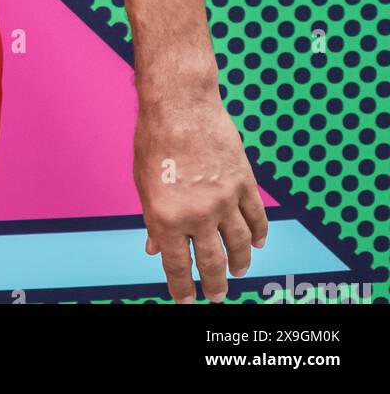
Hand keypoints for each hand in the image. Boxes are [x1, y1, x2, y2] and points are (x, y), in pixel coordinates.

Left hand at [134, 92, 267, 303]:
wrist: (180, 104)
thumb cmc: (154, 139)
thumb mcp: (143, 182)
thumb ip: (152, 218)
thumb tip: (155, 248)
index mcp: (166, 216)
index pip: (177, 264)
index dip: (181, 287)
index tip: (185, 300)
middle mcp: (197, 214)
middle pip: (211, 261)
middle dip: (213, 284)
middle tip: (216, 297)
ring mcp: (224, 200)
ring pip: (239, 245)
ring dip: (239, 263)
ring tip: (237, 273)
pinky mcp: (243, 183)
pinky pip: (256, 217)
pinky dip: (259, 234)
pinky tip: (258, 244)